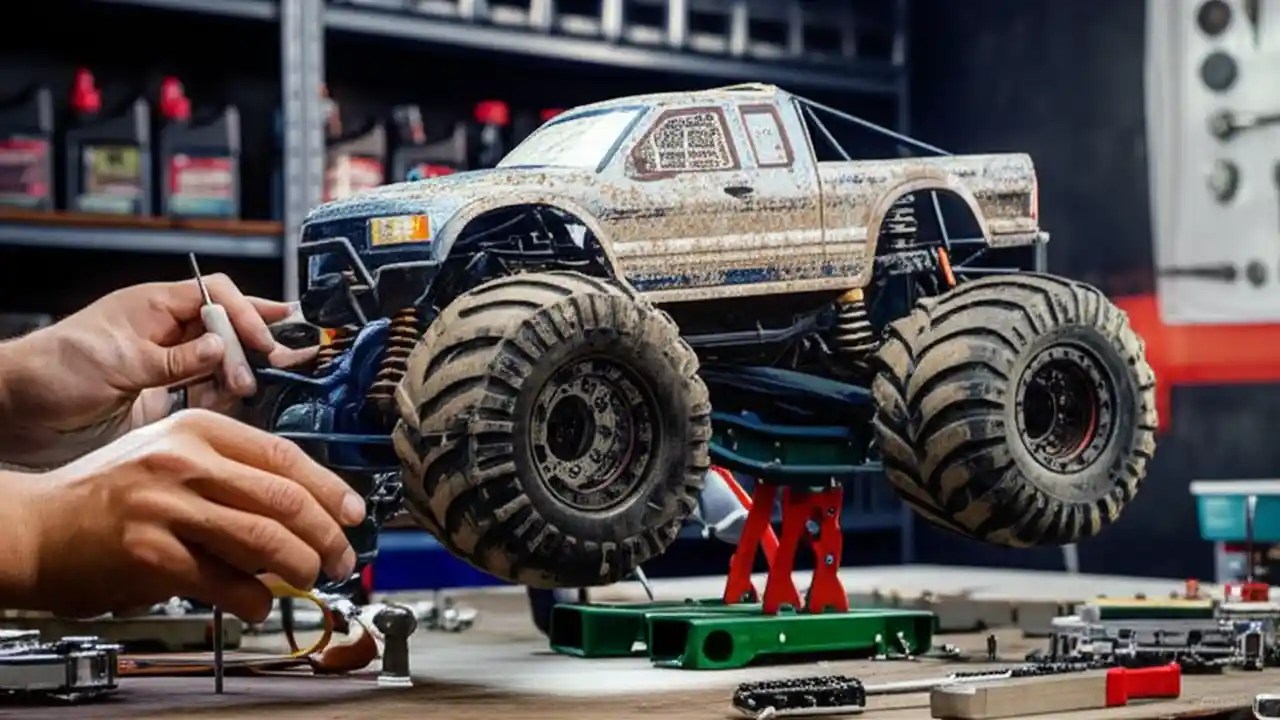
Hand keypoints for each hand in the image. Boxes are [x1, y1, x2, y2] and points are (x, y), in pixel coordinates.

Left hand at [0, 275, 315, 465]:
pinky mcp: (164, 401)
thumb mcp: (117, 360)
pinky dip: (225, 399)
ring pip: (222, 363)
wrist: (17, 414)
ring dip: (242, 373)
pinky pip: (208, 395)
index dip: (246, 314)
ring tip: (260, 384)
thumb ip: (173, 359)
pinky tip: (234, 403)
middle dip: (253, 346)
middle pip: (227, 328)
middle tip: (277, 364)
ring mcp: (167, 367)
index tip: (263, 342)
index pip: (215, 296)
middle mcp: (166, 334)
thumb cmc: (51, 370)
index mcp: (154, 307)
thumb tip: (221, 349)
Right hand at [0, 410, 364, 621]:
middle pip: (284, 498)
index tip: (353, 512)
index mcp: (198, 429)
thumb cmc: (110, 494)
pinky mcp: (152, 553)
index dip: (329, 488)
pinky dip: (253, 598)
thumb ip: (232, 473)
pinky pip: (225, 580)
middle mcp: (185, 460)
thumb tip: (304, 507)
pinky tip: (257, 604)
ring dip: (300, 565)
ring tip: (309, 578)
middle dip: (327, 533)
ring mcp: (167, 506)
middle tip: (341, 556)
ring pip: (264, 538)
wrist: (36, 525)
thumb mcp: (171, 456)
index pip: (284, 455)